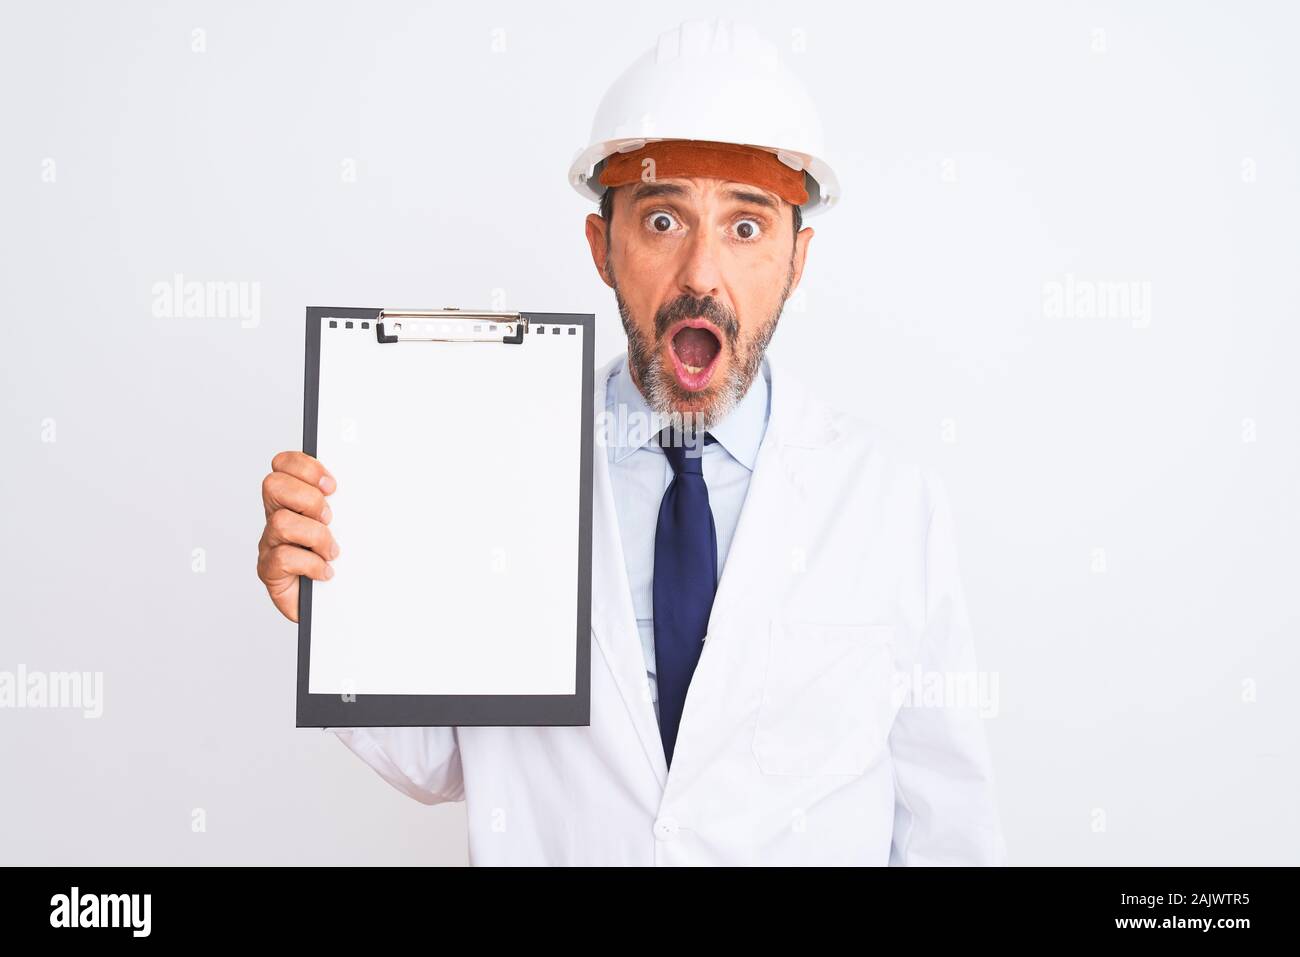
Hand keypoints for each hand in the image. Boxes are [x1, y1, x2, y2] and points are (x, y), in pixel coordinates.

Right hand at [256, 451, 338, 621]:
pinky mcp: (270, 571)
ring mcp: (270, 544)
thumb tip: (374, 487)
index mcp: (293, 499)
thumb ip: (350, 504)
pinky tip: (324, 571)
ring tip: (331, 551)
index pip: (283, 464)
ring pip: (281, 522)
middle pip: (273, 485)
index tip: (332, 485)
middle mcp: (276, 517)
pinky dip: (311, 564)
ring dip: (315, 536)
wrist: (333, 605)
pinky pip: (283, 558)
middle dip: (308, 499)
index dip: (305, 467)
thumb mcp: (349, 526)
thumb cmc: (342, 562)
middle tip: (329, 517)